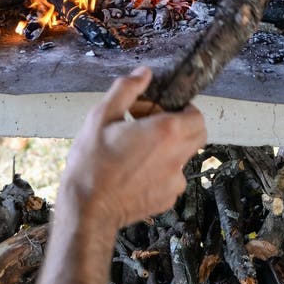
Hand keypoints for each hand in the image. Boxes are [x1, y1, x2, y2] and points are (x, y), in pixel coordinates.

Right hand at [58, 66, 206, 231]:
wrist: (86, 209)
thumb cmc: (92, 163)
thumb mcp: (102, 116)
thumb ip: (127, 89)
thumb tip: (144, 73)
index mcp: (166, 132)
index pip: (197, 115)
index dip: (180, 108)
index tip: (157, 110)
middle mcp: (177, 157)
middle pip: (196, 135)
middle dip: (178, 126)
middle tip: (148, 125)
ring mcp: (174, 182)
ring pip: (183, 156)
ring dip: (167, 148)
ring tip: (135, 149)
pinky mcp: (166, 200)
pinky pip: (172, 177)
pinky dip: (160, 170)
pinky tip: (133, 170)